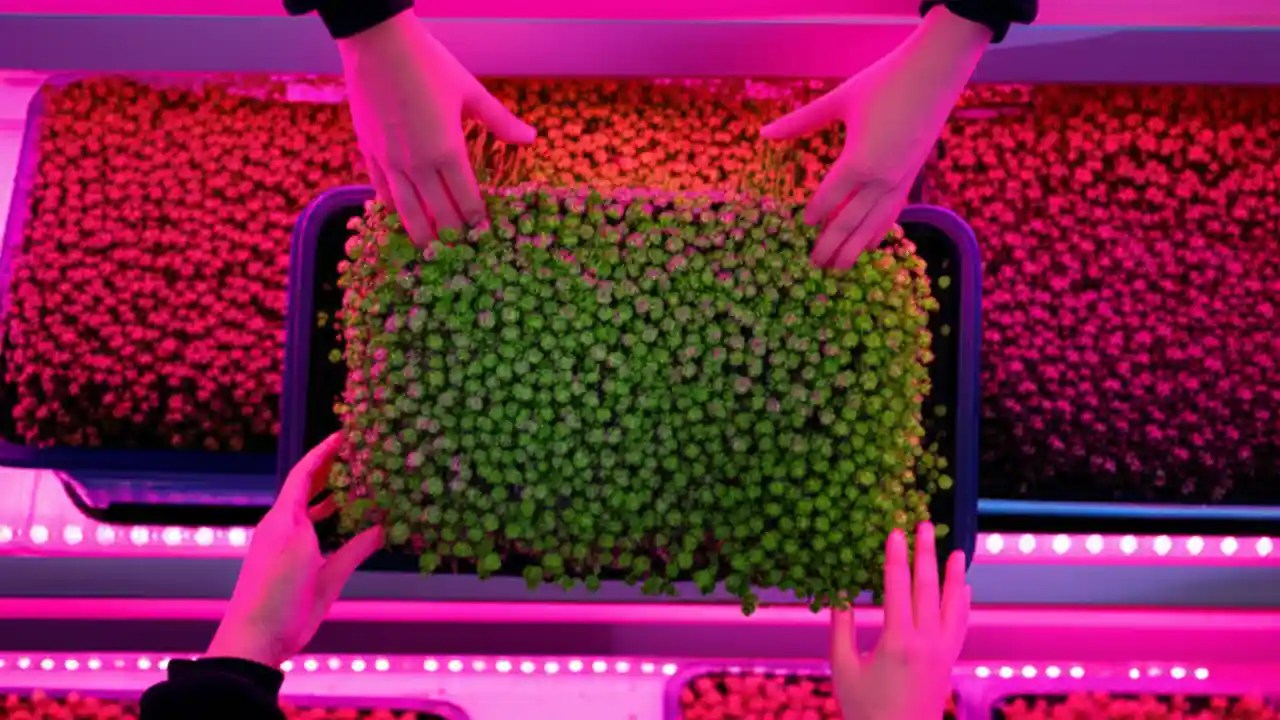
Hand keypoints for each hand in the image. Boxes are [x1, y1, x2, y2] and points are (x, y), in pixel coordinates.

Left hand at [206, 434, 382, 666]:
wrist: (256, 638)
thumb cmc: (281, 597)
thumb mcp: (323, 572)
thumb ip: (354, 549)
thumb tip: (385, 527)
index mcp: (285, 519)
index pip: (304, 474)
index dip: (322, 453)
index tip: (343, 435)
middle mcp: (286, 528)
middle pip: (309, 490)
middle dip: (332, 471)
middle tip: (359, 455)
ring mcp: (290, 547)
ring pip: (315, 514)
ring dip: (336, 499)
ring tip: (363, 484)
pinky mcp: (297, 567)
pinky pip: (321, 538)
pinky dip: (339, 528)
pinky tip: (360, 527)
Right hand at [338, 11, 535, 246]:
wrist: (377, 45)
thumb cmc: (428, 65)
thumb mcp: (470, 91)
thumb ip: (500, 121)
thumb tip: (531, 138)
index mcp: (448, 152)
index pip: (466, 201)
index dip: (477, 222)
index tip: (485, 235)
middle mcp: (418, 166)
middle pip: (438, 215)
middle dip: (452, 237)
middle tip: (463, 254)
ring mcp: (390, 163)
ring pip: (407, 212)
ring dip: (422, 234)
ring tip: (431, 252)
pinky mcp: (369, 154)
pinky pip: (382, 192)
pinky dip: (393, 209)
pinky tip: (401, 217)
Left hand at [762, 8, 990, 268]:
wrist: (935, 73)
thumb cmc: (883, 82)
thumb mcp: (839, 101)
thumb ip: (801, 121)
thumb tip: (763, 133)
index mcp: (859, 161)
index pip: (830, 198)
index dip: (815, 212)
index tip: (804, 225)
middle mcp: (881, 179)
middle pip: (851, 221)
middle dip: (832, 245)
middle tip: (815, 265)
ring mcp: (900, 181)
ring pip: (874, 224)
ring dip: (856, 247)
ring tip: (840, 268)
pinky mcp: (912, 177)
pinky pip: (893, 212)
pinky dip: (880, 230)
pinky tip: (872, 243)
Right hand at [830, 524, 970, 719]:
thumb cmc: (866, 710)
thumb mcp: (844, 669)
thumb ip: (841, 630)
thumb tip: (840, 595)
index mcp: (897, 641)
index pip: (897, 587)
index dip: (895, 557)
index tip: (896, 531)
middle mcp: (926, 642)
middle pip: (927, 587)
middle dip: (925, 553)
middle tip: (926, 524)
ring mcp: (942, 651)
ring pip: (952, 604)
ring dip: (953, 574)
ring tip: (955, 550)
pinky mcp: (949, 660)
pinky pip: (960, 624)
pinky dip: (963, 602)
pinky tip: (963, 587)